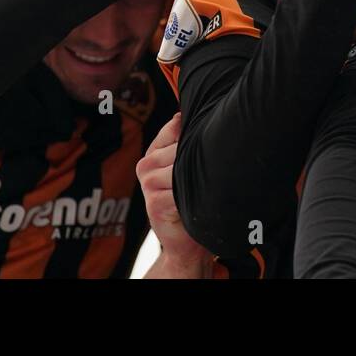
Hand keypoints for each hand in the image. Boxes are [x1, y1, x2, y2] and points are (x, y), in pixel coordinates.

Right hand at [136, 113, 217, 278]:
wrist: (187, 242)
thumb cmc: (193, 200)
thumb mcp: (190, 164)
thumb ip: (186, 140)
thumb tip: (184, 114)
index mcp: (154, 152)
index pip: (175, 127)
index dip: (194, 134)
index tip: (208, 142)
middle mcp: (146, 165)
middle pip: (182, 146)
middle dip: (201, 158)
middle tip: (209, 174)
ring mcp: (148, 184)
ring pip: (182, 166)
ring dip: (200, 178)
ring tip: (204, 190)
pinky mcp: (154, 203)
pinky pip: (182, 188)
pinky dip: (195, 196)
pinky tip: (196, 202)